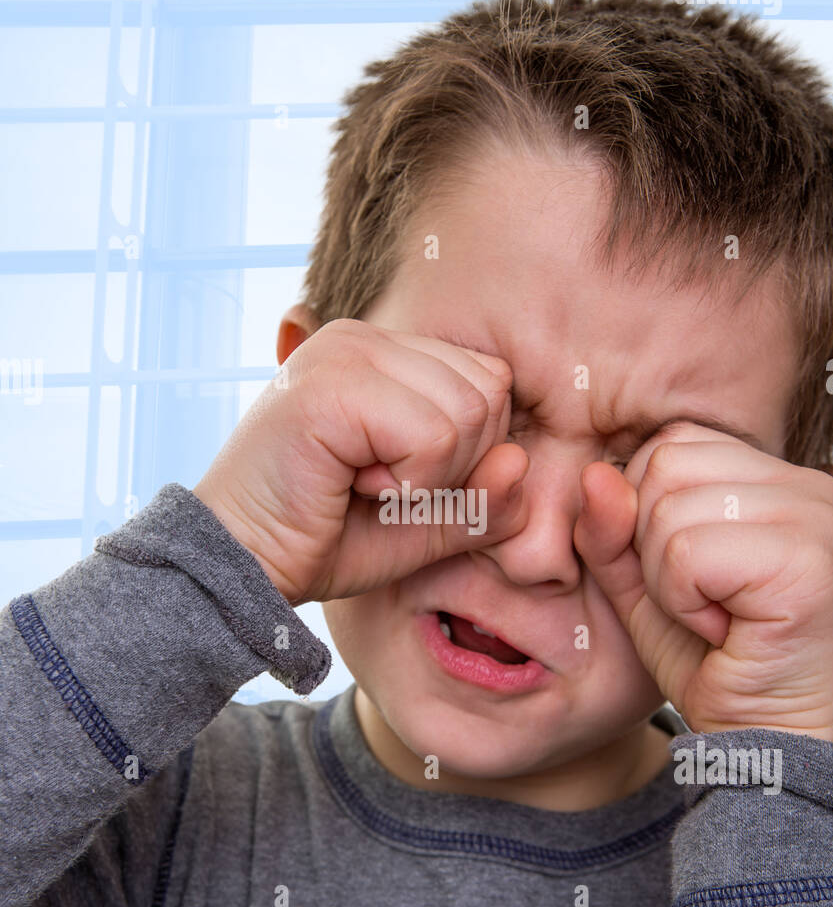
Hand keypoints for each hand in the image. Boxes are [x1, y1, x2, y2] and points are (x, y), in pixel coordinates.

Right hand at [193, 318, 528, 604]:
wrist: (237, 568)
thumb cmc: (321, 542)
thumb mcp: (424, 525)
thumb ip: (482, 500)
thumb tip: (520, 461)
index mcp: (385, 354)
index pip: (490, 382)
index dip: (469, 454)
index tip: (400, 484)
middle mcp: (364, 338)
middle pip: (490, 392)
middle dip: (457, 464)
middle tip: (381, 488)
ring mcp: (346, 354)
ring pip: (470, 410)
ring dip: (430, 476)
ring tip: (363, 485)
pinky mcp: (333, 385)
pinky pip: (435, 434)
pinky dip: (411, 482)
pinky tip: (352, 486)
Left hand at [573, 422, 832, 745]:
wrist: (759, 738)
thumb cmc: (707, 660)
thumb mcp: (641, 582)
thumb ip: (611, 527)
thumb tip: (595, 472)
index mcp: (776, 476)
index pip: (669, 445)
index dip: (646, 518)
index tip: (691, 579)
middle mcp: (807, 484)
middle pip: (664, 464)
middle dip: (652, 546)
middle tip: (703, 603)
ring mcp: (814, 517)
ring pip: (668, 508)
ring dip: (667, 581)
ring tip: (715, 617)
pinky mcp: (806, 560)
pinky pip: (685, 553)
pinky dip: (682, 601)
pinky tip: (724, 630)